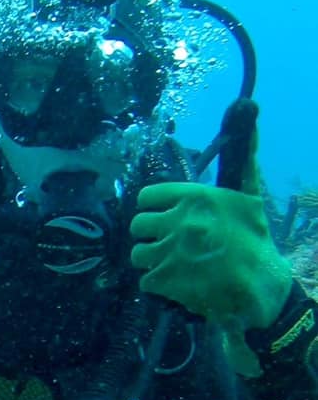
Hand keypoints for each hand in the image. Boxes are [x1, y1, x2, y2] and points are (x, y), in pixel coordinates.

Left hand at [130, 99, 290, 336]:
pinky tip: (177, 283)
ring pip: (137, 253)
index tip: (164, 218)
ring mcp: (169, 251)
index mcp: (194, 197)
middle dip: (151, 236)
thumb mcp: (250, 196)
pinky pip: (145, 280)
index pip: (147, 197)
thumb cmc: (255, 241)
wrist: (261, 286)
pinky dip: (159, 284)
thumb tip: (251, 113)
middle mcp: (178, 220)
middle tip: (168, 244)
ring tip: (172, 264)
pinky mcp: (165, 279)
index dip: (153, 209)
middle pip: (138, 225)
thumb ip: (243, 160)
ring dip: (152, 260)